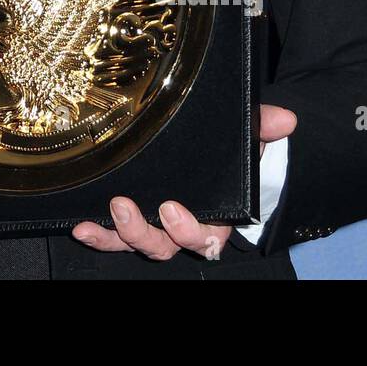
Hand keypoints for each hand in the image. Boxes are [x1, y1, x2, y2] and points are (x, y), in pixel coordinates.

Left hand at [72, 104, 296, 257]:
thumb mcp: (247, 140)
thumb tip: (285, 119)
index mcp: (215, 218)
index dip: (188, 230)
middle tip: (124, 206)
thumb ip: (263, 128)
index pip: (204, 238)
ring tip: (98, 216)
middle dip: (142, 232)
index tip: (172, 210)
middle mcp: (182, 229)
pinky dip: (98, 235)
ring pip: (137, 244)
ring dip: (116, 235)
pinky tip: (80, 226)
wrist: (213, 157)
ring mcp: (155, 227)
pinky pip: (114, 236)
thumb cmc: (229, 155)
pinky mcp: (129, 220)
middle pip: (163, 246)